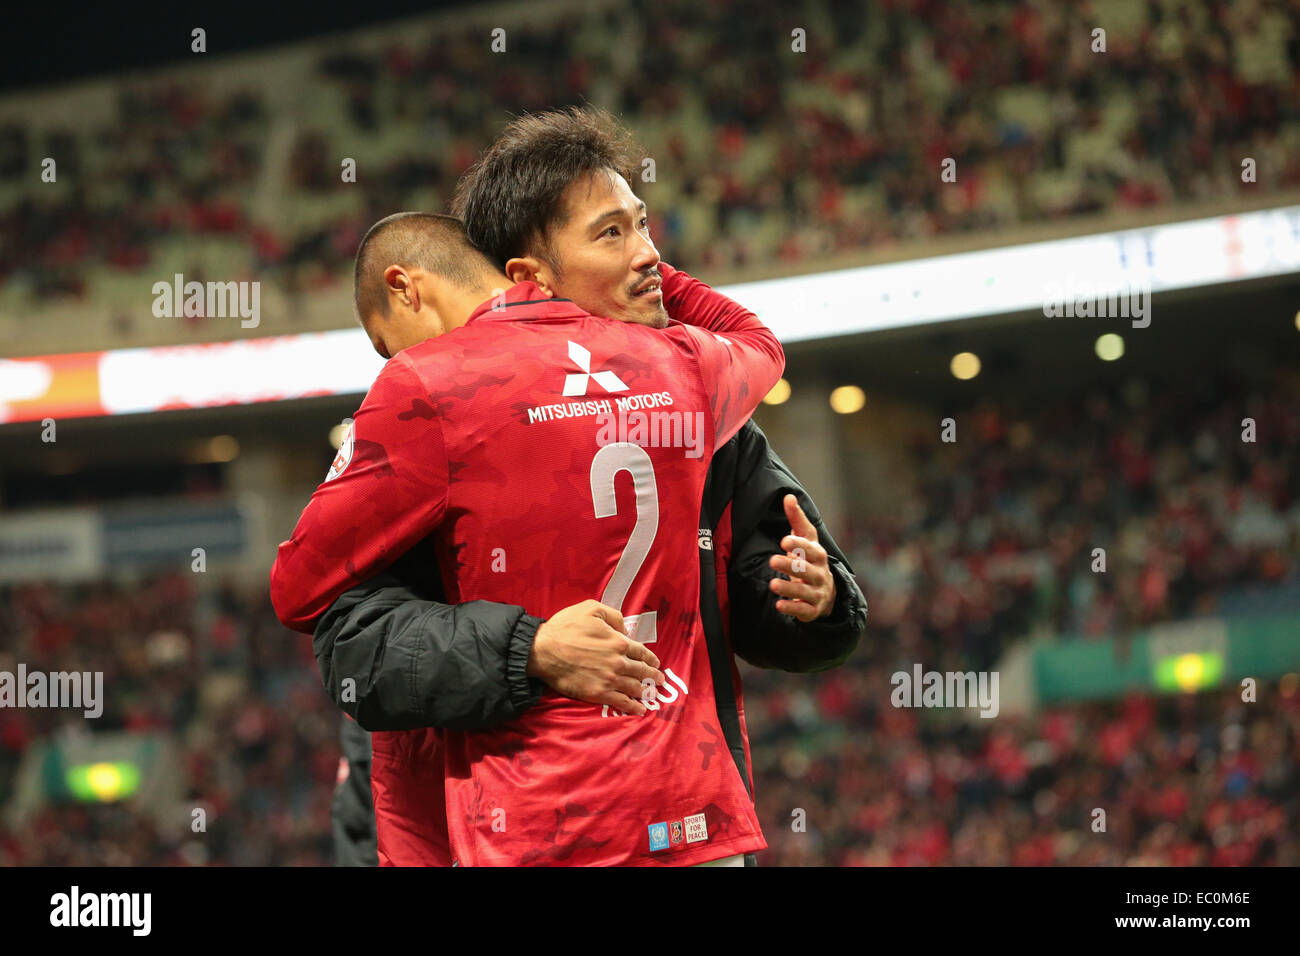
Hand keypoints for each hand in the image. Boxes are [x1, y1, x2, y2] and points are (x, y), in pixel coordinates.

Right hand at [526, 600, 664, 714]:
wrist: (544, 650)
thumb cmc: (566, 627)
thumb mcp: (592, 608)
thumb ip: (614, 616)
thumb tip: (625, 630)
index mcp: (618, 642)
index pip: (641, 652)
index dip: (651, 658)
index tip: (656, 663)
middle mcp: (618, 662)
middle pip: (642, 671)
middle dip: (653, 676)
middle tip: (659, 680)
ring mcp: (609, 680)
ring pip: (635, 687)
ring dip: (646, 691)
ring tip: (652, 694)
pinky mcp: (598, 694)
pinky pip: (621, 702)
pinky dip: (633, 707)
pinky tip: (640, 710)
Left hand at [768, 494, 836, 622]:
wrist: (827, 591)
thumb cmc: (810, 560)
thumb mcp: (805, 539)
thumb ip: (797, 519)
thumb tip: (788, 496)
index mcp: (818, 555)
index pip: (810, 549)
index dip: (799, 545)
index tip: (784, 540)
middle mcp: (821, 574)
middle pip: (807, 570)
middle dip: (790, 565)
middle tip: (772, 561)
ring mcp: (818, 593)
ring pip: (805, 591)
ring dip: (789, 588)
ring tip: (772, 585)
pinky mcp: (812, 610)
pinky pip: (804, 610)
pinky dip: (792, 608)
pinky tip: (779, 606)